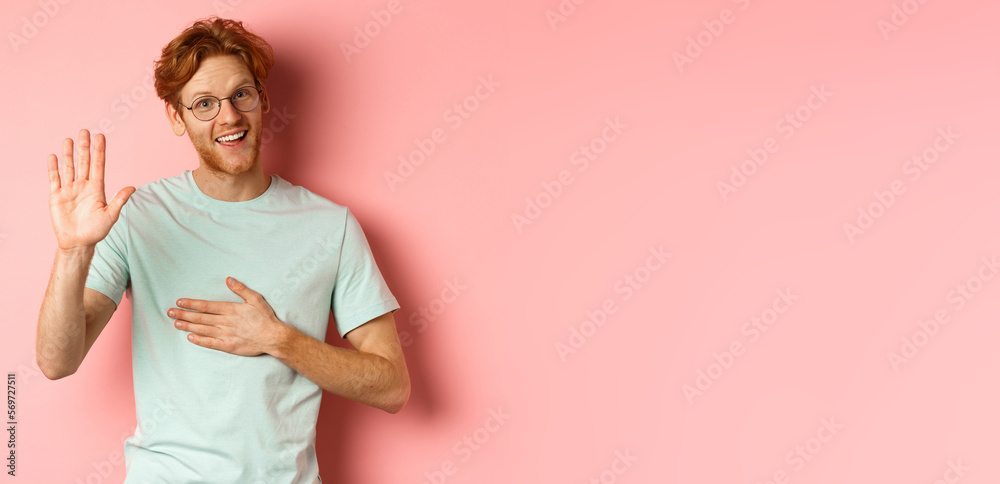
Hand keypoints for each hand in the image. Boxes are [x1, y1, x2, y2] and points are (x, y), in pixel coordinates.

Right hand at [47, 129, 134, 250]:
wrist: (78, 243)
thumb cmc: (96, 231)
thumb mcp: (111, 215)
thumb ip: (119, 200)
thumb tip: (133, 187)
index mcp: (97, 189)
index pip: (99, 165)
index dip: (99, 151)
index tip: (100, 136)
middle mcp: (83, 186)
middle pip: (84, 162)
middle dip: (84, 147)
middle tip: (84, 131)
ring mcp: (69, 190)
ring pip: (69, 167)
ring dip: (68, 154)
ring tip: (68, 139)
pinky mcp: (57, 196)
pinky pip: (54, 179)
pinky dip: (53, 168)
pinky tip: (53, 156)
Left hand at [169, 277, 287, 355]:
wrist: (273, 337)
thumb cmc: (266, 318)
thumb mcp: (256, 299)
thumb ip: (241, 289)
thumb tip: (229, 279)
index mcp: (231, 309)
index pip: (206, 306)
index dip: (191, 304)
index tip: (180, 302)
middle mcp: (225, 322)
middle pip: (200, 317)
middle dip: (183, 314)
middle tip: (170, 312)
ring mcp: (226, 335)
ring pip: (202, 330)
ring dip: (188, 326)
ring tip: (176, 323)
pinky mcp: (228, 346)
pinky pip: (210, 343)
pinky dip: (199, 340)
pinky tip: (190, 338)